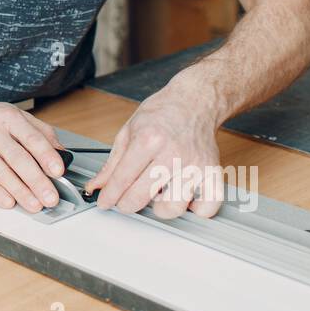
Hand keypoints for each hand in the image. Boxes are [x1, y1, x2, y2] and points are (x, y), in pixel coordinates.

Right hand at [0, 101, 65, 211]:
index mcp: (8, 117)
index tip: (58, 171)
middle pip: (17, 158)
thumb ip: (40, 132)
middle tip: (50, 197)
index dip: (46, 156)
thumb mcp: (15, 116)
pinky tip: (8, 201)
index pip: (31, 138)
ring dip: (19, 191)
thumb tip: (62, 153)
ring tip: (34, 204)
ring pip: (0, 171)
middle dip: (36, 181)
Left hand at [85, 84, 223, 218]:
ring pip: (173, 207)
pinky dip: (196, 210)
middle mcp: (172, 153)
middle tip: (126, 199)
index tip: (105, 202)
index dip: (108, 196)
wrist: (195, 100)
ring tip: (158, 194)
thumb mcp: (129, 130)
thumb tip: (96, 186)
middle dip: (127, 204)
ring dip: (161, 208)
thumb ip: (113, 162)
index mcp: (148, 139)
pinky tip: (185, 198)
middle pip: (142, 197)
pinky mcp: (212, 171)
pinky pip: (207, 206)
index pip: (122, 179)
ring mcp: (194, 164)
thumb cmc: (163, 112)